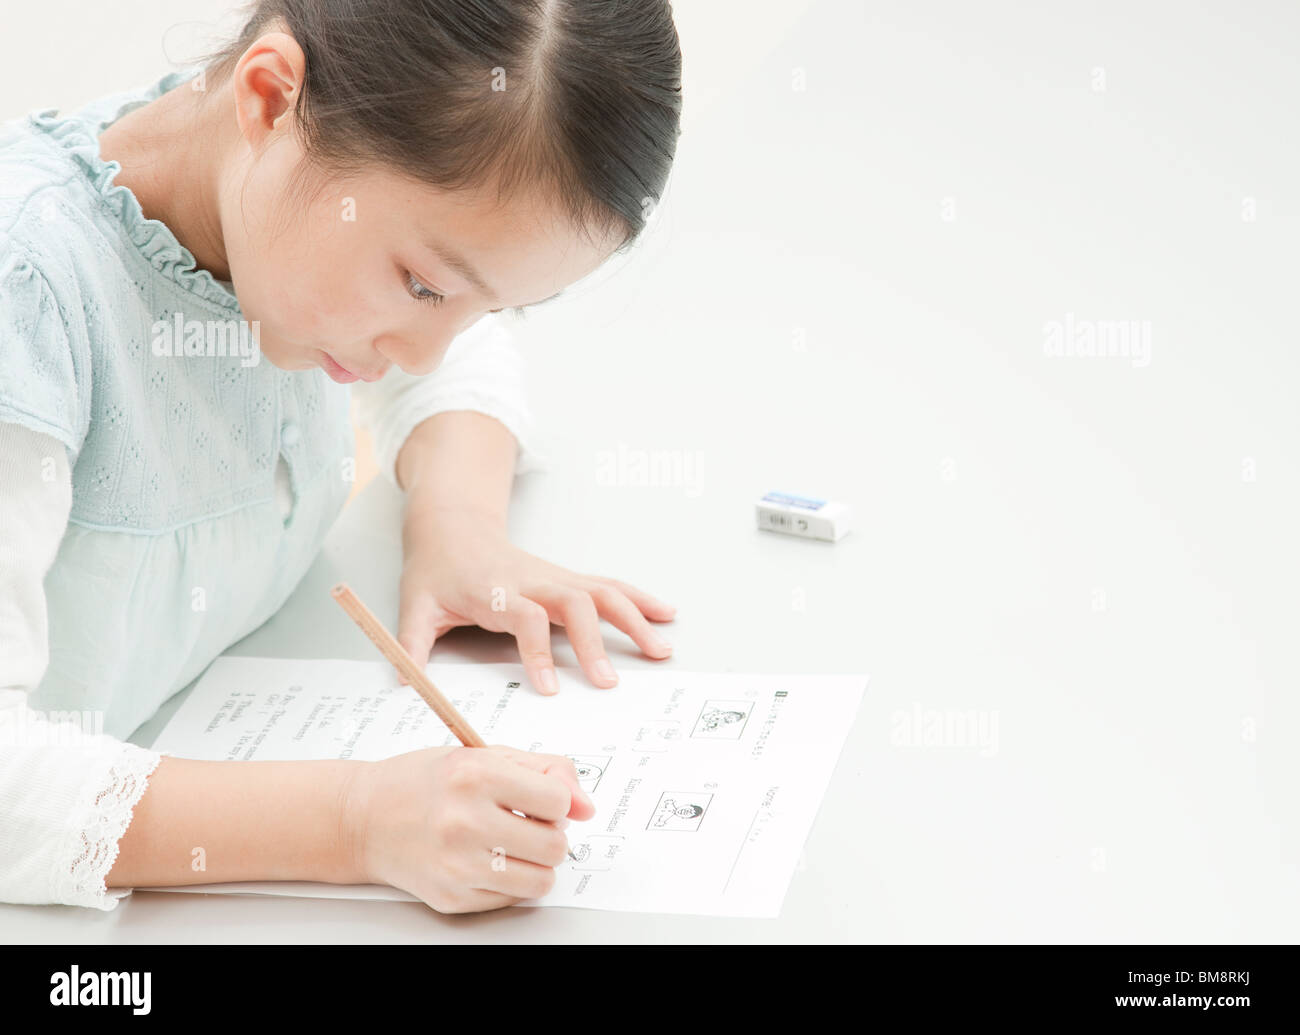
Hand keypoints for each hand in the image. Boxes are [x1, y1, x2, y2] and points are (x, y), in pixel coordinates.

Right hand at [344, 745, 595, 913]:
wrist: (362, 818)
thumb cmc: (424, 782)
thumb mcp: (483, 755)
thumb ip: (544, 770)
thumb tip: (587, 806)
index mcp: (473, 775)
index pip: (557, 800)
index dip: (556, 800)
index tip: (540, 799)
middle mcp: (463, 821)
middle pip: (555, 845)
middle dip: (550, 833)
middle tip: (526, 822)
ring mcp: (456, 866)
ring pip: (541, 880)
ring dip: (536, 863)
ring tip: (511, 844)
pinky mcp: (451, 898)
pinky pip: (512, 899)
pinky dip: (509, 882)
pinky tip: (485, 860)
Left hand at [397, 504, 675, 693]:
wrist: (451, 526)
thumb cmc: (436, 569)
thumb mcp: (415, 606)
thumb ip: (412, 646)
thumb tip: (403, 685)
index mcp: (495, 590)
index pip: (524, 616)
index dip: (539, 650)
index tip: (551, 688)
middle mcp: (531, 581)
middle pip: (574, 602)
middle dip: (596, 642)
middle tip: (609, 682)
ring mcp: (554, 577)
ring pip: (601, 592)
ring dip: (634, 618)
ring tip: (660, 648)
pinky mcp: (566, 579)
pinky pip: (608, 586)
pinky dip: (639, 598)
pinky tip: (664, 612)